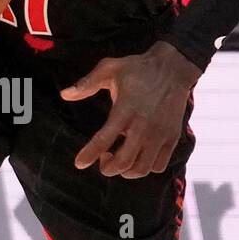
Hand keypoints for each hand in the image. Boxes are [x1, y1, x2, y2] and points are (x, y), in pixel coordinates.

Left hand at [61, 42, 200, 178]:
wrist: (174, 68)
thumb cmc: (138, 68)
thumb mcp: (110, 68)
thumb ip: (87, 83)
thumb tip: (64, 94)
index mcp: (125, 110)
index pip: (103, 139)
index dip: (89, 155)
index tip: (79, 163)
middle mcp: (143, 126)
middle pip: (123, 162)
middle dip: (107, 168)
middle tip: (103, 158)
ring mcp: (159, 134)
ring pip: (141, 169)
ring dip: (126, 171)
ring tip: (120, 159)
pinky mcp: (172, 138)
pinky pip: (158, 166)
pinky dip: (146, 168)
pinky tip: (138, 157)